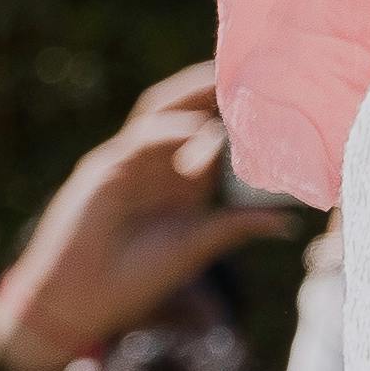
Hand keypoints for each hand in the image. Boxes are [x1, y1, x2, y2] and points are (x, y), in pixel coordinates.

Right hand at [0, 63, 290, 370]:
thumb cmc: (137, 277)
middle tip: (253, 67)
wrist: (79, 303)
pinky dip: (170, 132)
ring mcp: (128, 161)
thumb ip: (237, 226)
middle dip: (213, 86)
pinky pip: (140, 140)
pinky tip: (198, 131)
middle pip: (187, 108)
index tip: (279, 93)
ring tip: (224, 81)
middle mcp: (157, 162)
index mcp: (183, 177)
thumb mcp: (197, 245)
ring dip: (191, 94)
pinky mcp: (103, 170)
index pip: (214, 129)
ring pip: (161, 111)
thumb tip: (290, 224)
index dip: (241, 112)